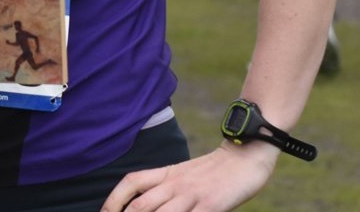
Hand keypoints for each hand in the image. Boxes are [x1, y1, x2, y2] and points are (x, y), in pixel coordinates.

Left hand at [100, 144, 276, 211]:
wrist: (246, 154)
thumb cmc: (214, 171)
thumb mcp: (184, 173)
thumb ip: (166, 187)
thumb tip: (144, 204)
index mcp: (167, 174)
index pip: (132, 183)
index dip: (113, 200)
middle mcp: (175, 184)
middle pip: (140, 205)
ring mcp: (192, 195)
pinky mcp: (211, 205)